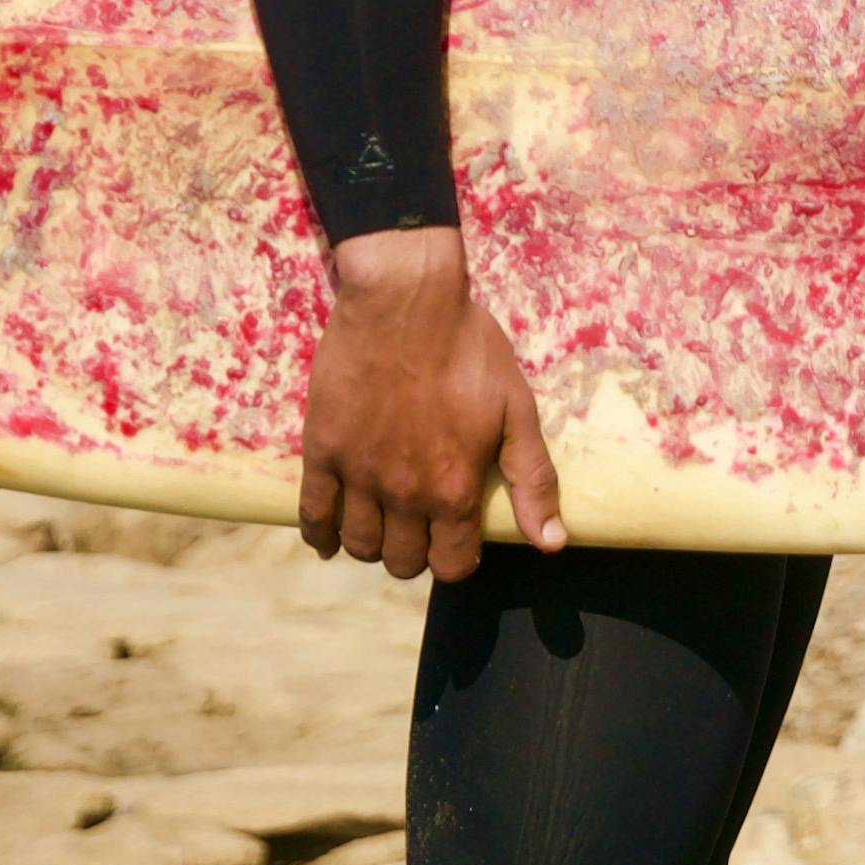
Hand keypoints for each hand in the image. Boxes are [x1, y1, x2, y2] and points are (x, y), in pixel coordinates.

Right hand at [297, 227, 567, 579]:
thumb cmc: (468, 349)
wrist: (405, 300)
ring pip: (360, 545)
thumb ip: (533, 480)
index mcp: (454, 489)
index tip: (456, 540)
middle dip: (415, 554)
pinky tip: (328, 539)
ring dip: (372, 546)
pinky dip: (319, 535)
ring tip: (382, 525)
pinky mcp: (322, 450)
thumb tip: (551, 543)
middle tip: (419, 528)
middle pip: (403, 561)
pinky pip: (313, 513)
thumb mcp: (516, 410)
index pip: (453, 564)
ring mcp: (358, 474)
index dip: (457, 560)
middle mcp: (404, 493)